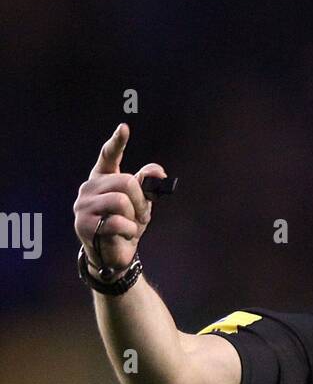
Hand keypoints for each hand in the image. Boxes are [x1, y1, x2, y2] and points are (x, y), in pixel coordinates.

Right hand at [73, 124, 164, 276]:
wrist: (116, 255)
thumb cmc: (126, 224)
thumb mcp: (141, 203)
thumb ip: (148, 185)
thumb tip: (158, 173)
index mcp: (102, 178)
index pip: (108, 156)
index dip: (117, 142)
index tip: (124, 128)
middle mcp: (89, 188)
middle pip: (126, 181)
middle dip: (141, 200)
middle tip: (140, 214)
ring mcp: (83, 206)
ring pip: (121, 200)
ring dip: (135, 216)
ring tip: (130, 225)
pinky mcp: (85, 225)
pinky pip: (118, 221)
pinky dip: (129, 229)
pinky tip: (124, 234)